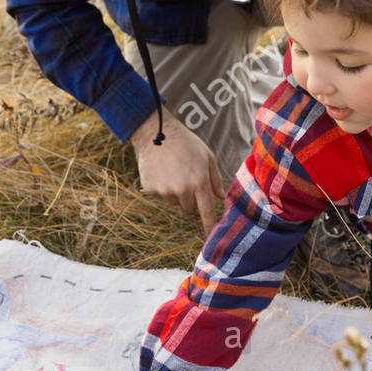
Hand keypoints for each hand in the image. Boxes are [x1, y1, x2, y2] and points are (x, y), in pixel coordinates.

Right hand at [130, 107, 225, 235]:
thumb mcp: (207, 157)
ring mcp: (165, 190)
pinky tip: (161, 171)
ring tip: (173, 171)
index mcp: (199, 181)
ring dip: (175, 192)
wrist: (157, 134)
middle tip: (186, 178)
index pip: (206, 210)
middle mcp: (182, 189)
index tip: (211, 237)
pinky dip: (161, 187)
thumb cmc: (187, 143)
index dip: (209, 224)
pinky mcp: (150, 189)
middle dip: (190, 197)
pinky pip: (160, 196)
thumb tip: (221, 197)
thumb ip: (215, 179)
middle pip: (189, 207)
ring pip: (174, 202)